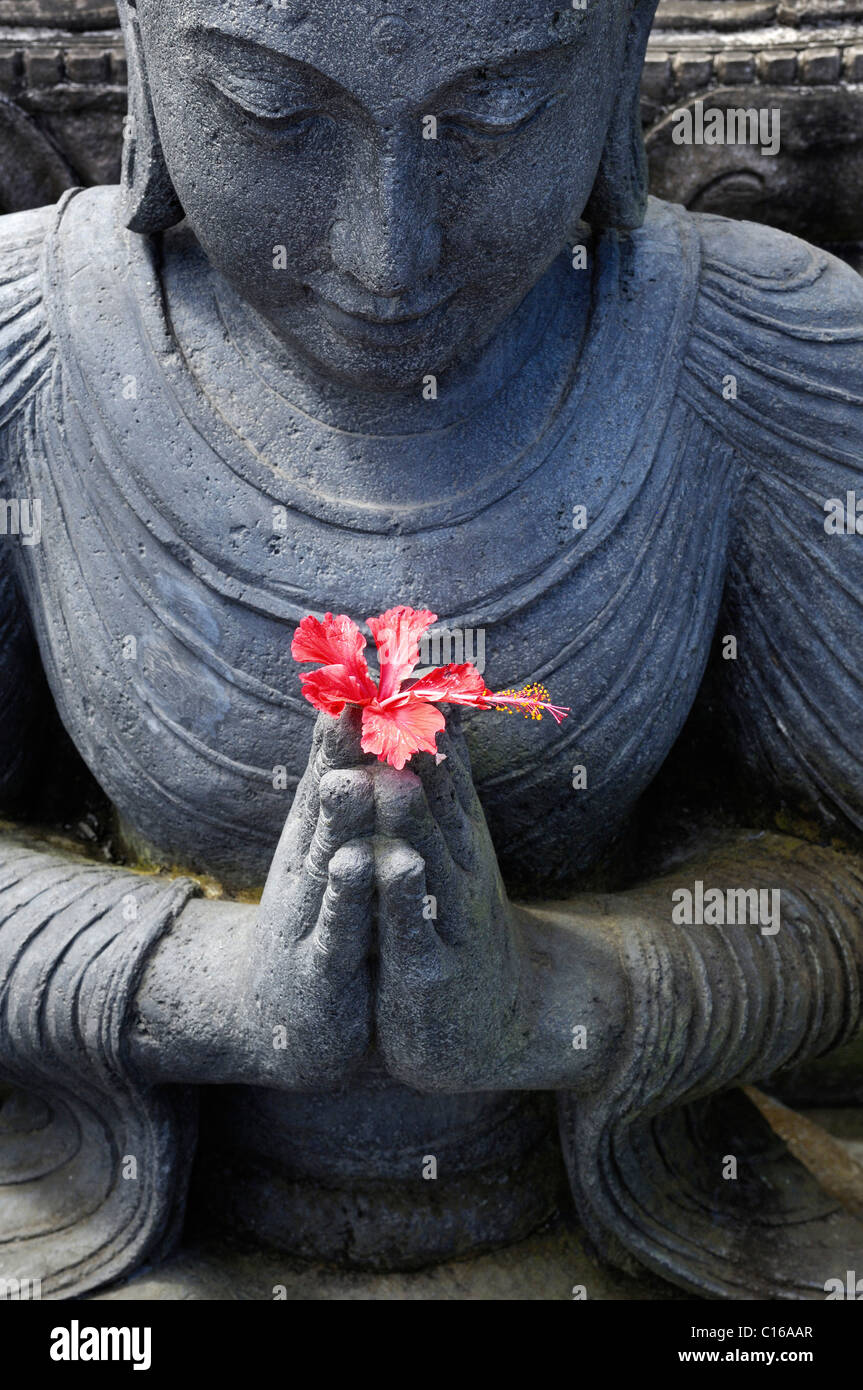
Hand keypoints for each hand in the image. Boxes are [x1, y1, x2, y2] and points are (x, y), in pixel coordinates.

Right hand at [249, 709, 376, 1088]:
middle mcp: (306, 866)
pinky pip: (338, 929)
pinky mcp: (320, 967)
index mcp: (316, 838)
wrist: (273, 1020)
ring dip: (339, 819)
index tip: (365, 669)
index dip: (346, 726)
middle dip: (340, 755)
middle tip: (354, 702)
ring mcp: (309, 917)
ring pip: (326, 860)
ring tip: (350, 779)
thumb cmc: (314, 921)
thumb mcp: (328, 853)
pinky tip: (358, 866)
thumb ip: (343, 790)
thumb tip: (354, 714)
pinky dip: (349, 898)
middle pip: (325, 803)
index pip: (331, 771)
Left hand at [373, 714, 527, 1090]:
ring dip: (409, 816)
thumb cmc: (461, 925)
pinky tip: (390, 868)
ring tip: (392, 772)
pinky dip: (401, 900)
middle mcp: (457, 868)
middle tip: (394, 699)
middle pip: (436, 801)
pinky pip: (413, 932)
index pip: (437, 768)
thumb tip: (444, 710)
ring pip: (426, 859)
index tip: (398, 662)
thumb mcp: (454, 848)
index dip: (418, 719)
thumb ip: (443, 783)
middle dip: (414, 752)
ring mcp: (447, 920)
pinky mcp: (430, 970)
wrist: (499, 1023)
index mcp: (455, 837)